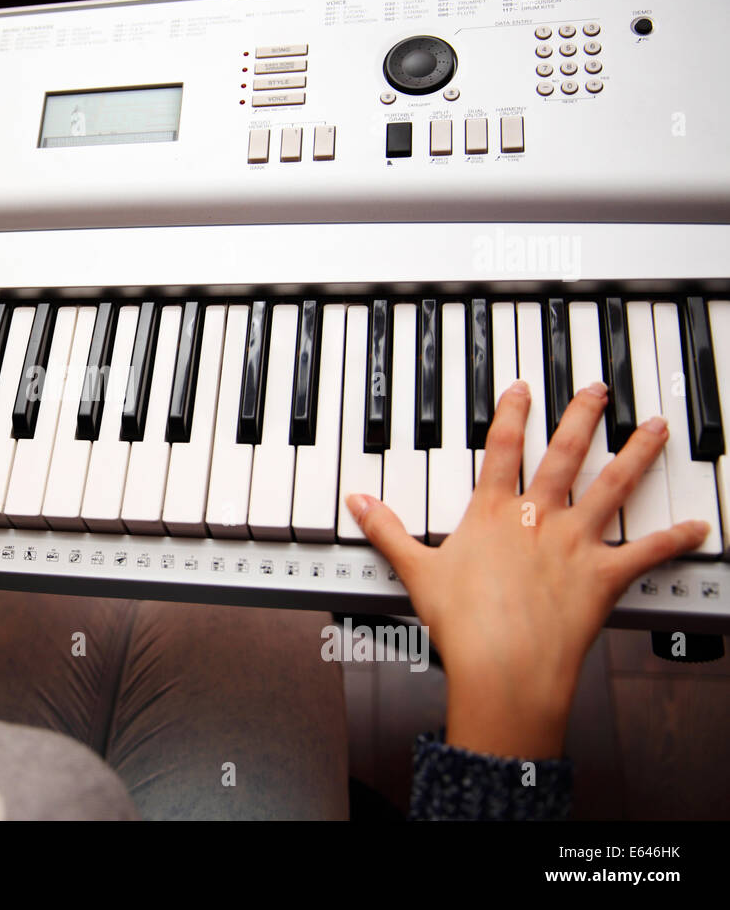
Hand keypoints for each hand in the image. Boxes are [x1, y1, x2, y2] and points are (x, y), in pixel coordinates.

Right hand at [345, 379, 709, 759]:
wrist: (502, 662)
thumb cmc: (461, 622)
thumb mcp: (415, 570)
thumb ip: (386, 530)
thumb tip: (357, 502)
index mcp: (492, 513)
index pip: (503, 450)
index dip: (512, 415)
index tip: (523, 390)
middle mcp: (538, 518)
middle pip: (564, 454)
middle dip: (583, 417)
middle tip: (599, 390)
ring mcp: (574, 543)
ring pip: (612, 487)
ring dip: (637, 455)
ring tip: (656, 429)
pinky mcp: (603, 574)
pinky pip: (646, 552)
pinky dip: (674, 539)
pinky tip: (698, 527)